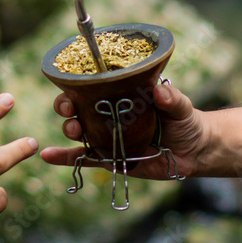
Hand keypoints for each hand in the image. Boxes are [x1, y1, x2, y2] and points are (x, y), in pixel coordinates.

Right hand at [40, 84, 209, 179]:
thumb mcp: (181, 106)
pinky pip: (83, 158)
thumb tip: (160, 91)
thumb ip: (172, 98)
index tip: (73, 84)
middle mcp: (107, 114)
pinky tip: (47, 156)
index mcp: (120, 96)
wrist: (194, 151)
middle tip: (69, 110)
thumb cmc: (185, 121)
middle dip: (66, 107)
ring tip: (74, 131)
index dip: (76, 84)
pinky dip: (64, 158)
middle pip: (77, 107)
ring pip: (78, 131)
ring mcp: (106, 136)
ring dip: (69, 129)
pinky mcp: (108, 158)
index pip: (91, 86)